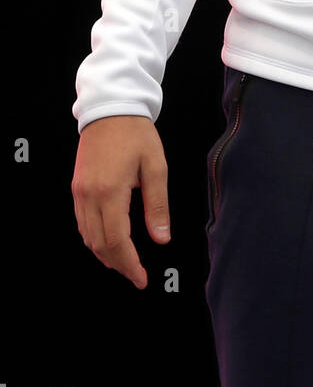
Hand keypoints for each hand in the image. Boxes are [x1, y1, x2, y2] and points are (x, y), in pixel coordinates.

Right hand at [72, 115, 170, 289]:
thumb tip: (162, 239)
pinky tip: (109, 241)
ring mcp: (80, 192)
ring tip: (125, 263)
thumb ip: (158, 205)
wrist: (110, 108)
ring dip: (105, 254)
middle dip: (118, 264)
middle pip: (99, 244)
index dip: (129, 264)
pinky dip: (95, 238)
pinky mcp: (77, 188)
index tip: (142, 279)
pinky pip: (82, 222)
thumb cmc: (136, 134)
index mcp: (111, 191)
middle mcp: (90, 195)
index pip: (117, 241)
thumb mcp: (156, 167)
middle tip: (136, 276)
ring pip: (87, 236)